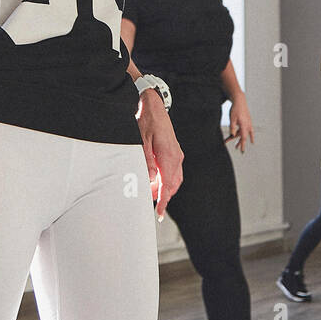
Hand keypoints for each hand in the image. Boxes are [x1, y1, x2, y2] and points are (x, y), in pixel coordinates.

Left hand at [137, 93, 182, 219]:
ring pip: (175, 179)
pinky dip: (168, 180)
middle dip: (164, 196)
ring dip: (166, 189)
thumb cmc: (146, 122)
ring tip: (153, 194)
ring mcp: (178, 154)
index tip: (159, 213)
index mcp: (169, 156)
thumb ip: (147, 162)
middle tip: (152, 205)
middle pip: (173, 185)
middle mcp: (177, 157)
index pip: (168, 185)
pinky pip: (175, 171)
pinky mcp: (176, 152)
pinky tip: (158, 181)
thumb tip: (151, 179)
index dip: (163, 201)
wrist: (154, 106)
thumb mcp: (142, 141)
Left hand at [224, 96, 254, 153]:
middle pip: (243, 137)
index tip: (242, 151)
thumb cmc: (235, 109)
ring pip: (244, 133)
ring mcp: (248, 123)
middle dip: (240, 143)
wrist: (240, 101)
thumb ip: (232, 128)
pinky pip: (247, 130)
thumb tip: (233, 135)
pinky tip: (248, 138)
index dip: (242, 145)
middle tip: (237, 149)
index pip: (243, 138)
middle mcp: (247, 125)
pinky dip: (247, 135)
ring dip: (239, 139)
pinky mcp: (247, 121)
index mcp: (244, 125)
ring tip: (236, 145)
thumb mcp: (232, 119)